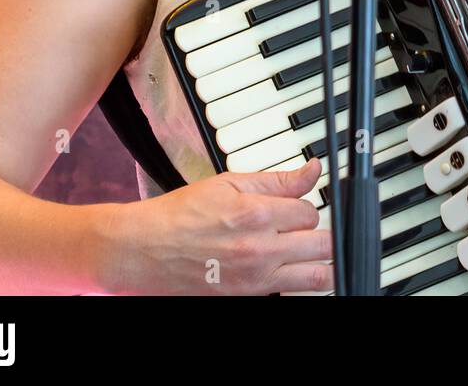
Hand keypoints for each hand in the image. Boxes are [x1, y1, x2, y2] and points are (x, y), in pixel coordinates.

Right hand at [102, 157, 333, 293]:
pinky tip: (290, 269)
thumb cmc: (182, 215)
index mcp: (257, 214)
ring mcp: (255, 280)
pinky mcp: (248, 298)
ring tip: (316, 253)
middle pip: (323, 244)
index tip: (297, 206)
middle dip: (322, 234)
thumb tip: (313, 169)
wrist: (144, 250)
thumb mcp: (229, 184)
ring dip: (322, 263)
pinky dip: (298, 282)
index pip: (311, 211)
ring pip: (317, 276)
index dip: (307, 206)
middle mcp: (260, 250)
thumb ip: (277, 180)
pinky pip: (290, 293)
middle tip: (311, 229)